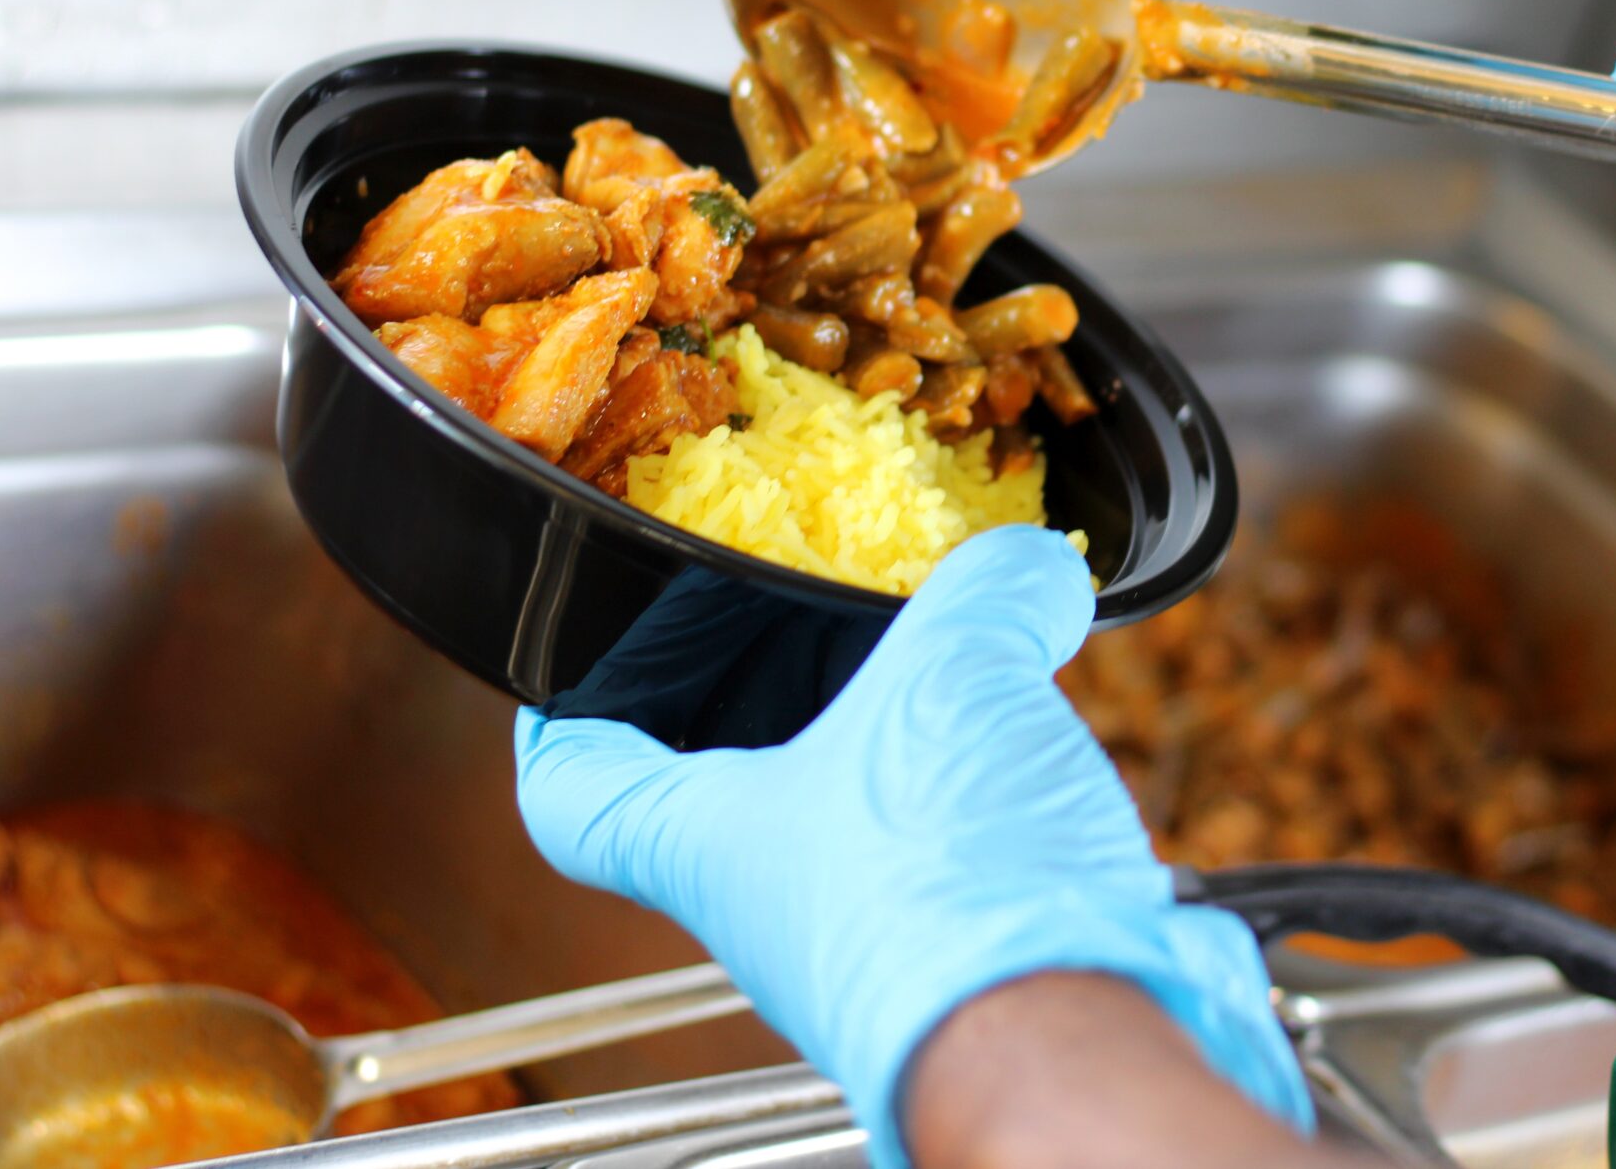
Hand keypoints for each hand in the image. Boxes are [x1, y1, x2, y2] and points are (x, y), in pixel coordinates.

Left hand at [514, 526, 1312, 1168]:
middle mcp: (765, 905)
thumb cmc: (950, 889)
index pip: (573, 790)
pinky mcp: (948, 965)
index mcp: (706, 839)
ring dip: (870, 755)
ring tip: (926, 672)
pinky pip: (931, 866)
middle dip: (747, 708)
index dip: (555, 716)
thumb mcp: (959, 678)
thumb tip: (1027, 566)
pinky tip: (1017, 756)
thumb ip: (987, 594)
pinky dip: (961, 804)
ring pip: (831, 830)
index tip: (564, 663)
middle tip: (775, 629)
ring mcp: (856, 944)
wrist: (1060, 1048)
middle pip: (712, 798)